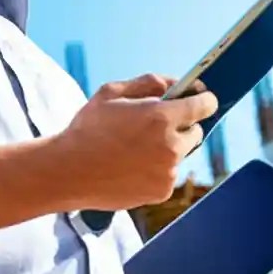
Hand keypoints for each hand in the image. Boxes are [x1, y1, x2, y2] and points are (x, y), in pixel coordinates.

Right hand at [51, 73, 217, 210]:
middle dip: (182, 126)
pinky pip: (168, 175)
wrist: (68, 172)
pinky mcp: (162, 192)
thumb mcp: (111, 93)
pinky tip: (131, 167)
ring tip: (135, 149)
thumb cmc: (87, 128)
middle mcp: (170, 146)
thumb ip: (148, 82)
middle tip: (157, 126)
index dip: (204, 99)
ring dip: (168, 150)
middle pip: (197, 132)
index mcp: (160, 117)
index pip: (204, 105)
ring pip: (180, 155)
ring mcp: (168, 172)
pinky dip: (157, 170)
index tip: (203, 98)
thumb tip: (175, 84)